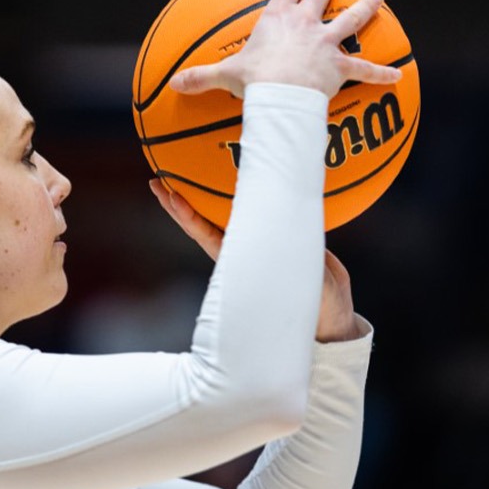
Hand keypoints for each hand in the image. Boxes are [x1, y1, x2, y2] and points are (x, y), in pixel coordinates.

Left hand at [150, 179, 361, 341]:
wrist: (332, 314)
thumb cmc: (311, 305)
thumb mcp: (294, 282)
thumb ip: (280, 262)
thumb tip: (268, 234)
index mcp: (238, 262)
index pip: (204, 234)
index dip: (186, 214)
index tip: (168, 194)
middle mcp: (241, 251)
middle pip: (201, 223)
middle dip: (179, 203)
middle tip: (156, 181)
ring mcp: (254, 246)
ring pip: (221, 216)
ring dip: (202, 197)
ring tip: (184, 174)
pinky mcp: (271, 240)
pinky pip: (251, 214)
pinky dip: (242, 197)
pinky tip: (239, 181)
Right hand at [169, 0, 402, 98]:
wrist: (281, 95)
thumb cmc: (254, 81)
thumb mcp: (224, 76)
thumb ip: (201, 77)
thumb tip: (173, 84)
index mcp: (278, 19)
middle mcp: (306, 23)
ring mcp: (327, 42)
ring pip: (352, 18)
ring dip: (367, 6)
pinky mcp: (340, 66)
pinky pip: (365, 70)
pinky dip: (381, 74)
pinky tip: (397, 75)